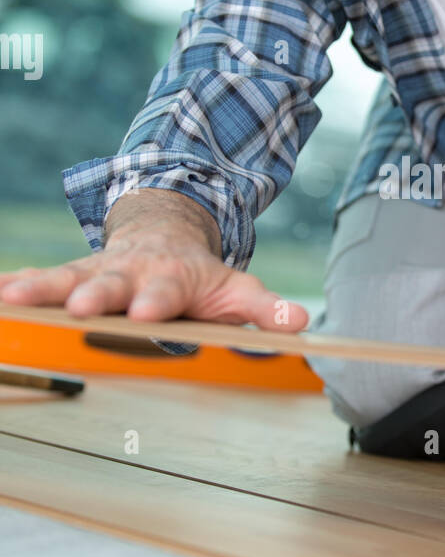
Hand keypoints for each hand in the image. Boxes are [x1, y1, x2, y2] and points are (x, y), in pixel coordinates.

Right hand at [0, 229, 307, 331]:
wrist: (168, 231)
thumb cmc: (203, 274)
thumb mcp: (239, 289)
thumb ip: (265, 309)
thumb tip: (303, 325)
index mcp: (171, 278)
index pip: (165, 294)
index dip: (157, 303)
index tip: (147, 315)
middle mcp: (131, 272)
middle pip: (111, 284)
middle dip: (96, 295)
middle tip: (81, 309)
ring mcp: (99, 271)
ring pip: (66, 278)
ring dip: (39, 288)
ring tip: (11, 299)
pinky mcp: (73, 276)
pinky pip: (39, 279)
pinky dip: (14, 284)